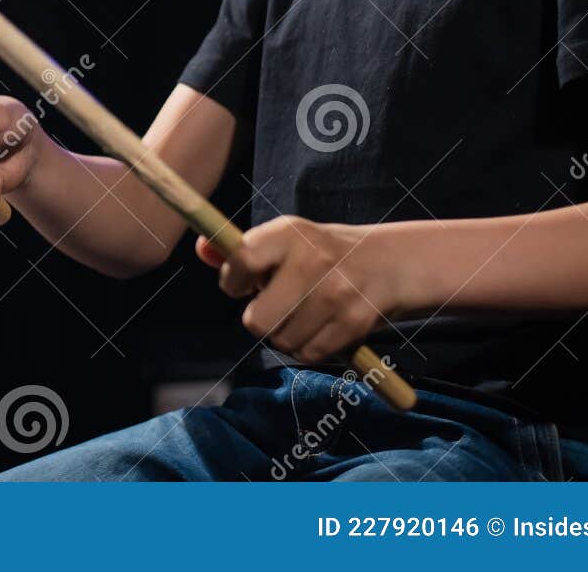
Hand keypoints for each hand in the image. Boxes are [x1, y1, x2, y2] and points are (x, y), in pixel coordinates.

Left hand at [194, 215, 411, 365]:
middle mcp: (312, 260)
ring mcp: (336, 294)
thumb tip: (201, 249)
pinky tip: (318, 325)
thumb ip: (239, 249)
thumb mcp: (282, 240)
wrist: (385, 264)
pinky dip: (307, 346)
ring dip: (284, 334)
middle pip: (257, 321)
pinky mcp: (353, 323)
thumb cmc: (318, 253)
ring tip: (300, 312)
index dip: (232, 281)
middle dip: (258, 319)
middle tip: (274, 305)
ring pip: (281, 341)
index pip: (241, 260)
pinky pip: (308, 354)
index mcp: (288, 232)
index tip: (241, 284)